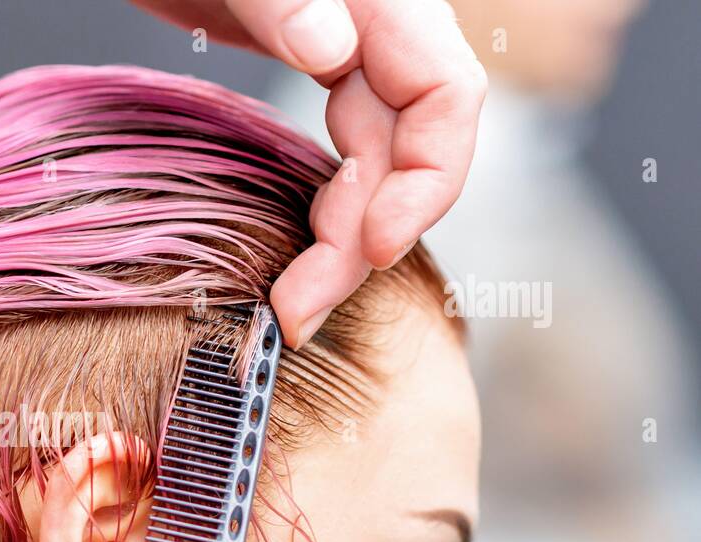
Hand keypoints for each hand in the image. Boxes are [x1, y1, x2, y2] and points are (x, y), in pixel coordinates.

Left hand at [130, 0, 487, 346]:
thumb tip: (332, 49)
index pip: (447, 100)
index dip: (423, 185)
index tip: (367, 249)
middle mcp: (378, 25)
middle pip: (408, 149)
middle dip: (362, 240)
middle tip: (300, 313)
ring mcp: (348, 45)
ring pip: (375, 158)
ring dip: (342, 237)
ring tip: (294, 302)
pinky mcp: (310, 59)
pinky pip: (344, 144)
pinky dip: (327, 199)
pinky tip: (302, 242)